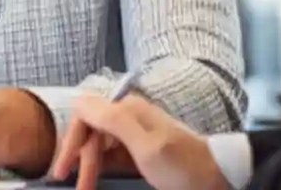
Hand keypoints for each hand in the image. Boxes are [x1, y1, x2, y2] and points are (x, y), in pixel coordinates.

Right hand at [50, 95, 229, 189]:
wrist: (218, 179)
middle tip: (78, 187)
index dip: (70, 141)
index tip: (63, 170)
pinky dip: (103, 168)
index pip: (84, 115)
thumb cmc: (184, 166)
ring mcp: (135, 132)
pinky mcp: (141, 149)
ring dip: (90, 167)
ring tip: (86, 188)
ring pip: (99, 146)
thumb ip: (112, 120)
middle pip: (91, 133)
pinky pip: (112, 155)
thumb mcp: (146, 146)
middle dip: (80, 160)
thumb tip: (80, 99)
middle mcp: (129, 115)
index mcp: (128, 109)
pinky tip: (98, 179)